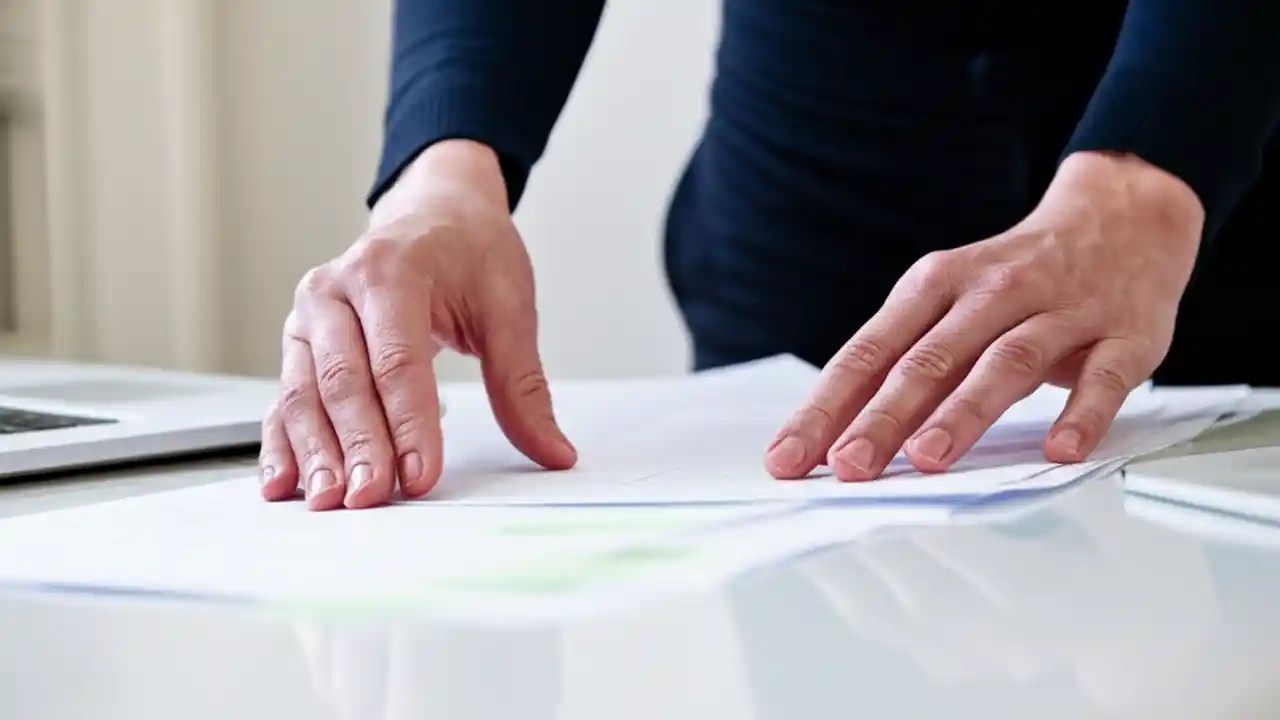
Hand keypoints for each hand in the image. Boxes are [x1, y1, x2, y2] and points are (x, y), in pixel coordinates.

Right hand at [259, 140, 575, 509]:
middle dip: (359, 445)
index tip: (421, 474)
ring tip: (330, 502)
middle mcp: (336, 289)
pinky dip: (283, 443)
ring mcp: (309, 317)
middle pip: (344, 380)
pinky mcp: (298, 344)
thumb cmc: (470, 253)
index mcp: (391, 270)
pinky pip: (285, 398)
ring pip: (305, 393)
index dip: (409, 422)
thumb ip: (523, 385)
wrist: (435, 211)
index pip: (398, 359)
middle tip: (372, 497)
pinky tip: (284, 484)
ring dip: (316, 452)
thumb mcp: (509, 307)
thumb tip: (553, 453)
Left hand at [766, 151, 1205, 480]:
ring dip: (964, 412)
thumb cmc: (1017, 277)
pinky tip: (1059, 450)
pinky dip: (1081, 414)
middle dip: (884, 416)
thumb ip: (904, 363)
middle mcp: (992, 294)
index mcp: (935, 286)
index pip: (869, 353)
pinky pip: (1103, 378)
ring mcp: (1060, 312)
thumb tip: (836, 434)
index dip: (826, 408)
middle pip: (929, 360)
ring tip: (928, 459)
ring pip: (1005, 364)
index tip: (789, 457)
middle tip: (849, 466)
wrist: (1122, 215)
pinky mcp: (1123, 336)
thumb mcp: (950, 301)